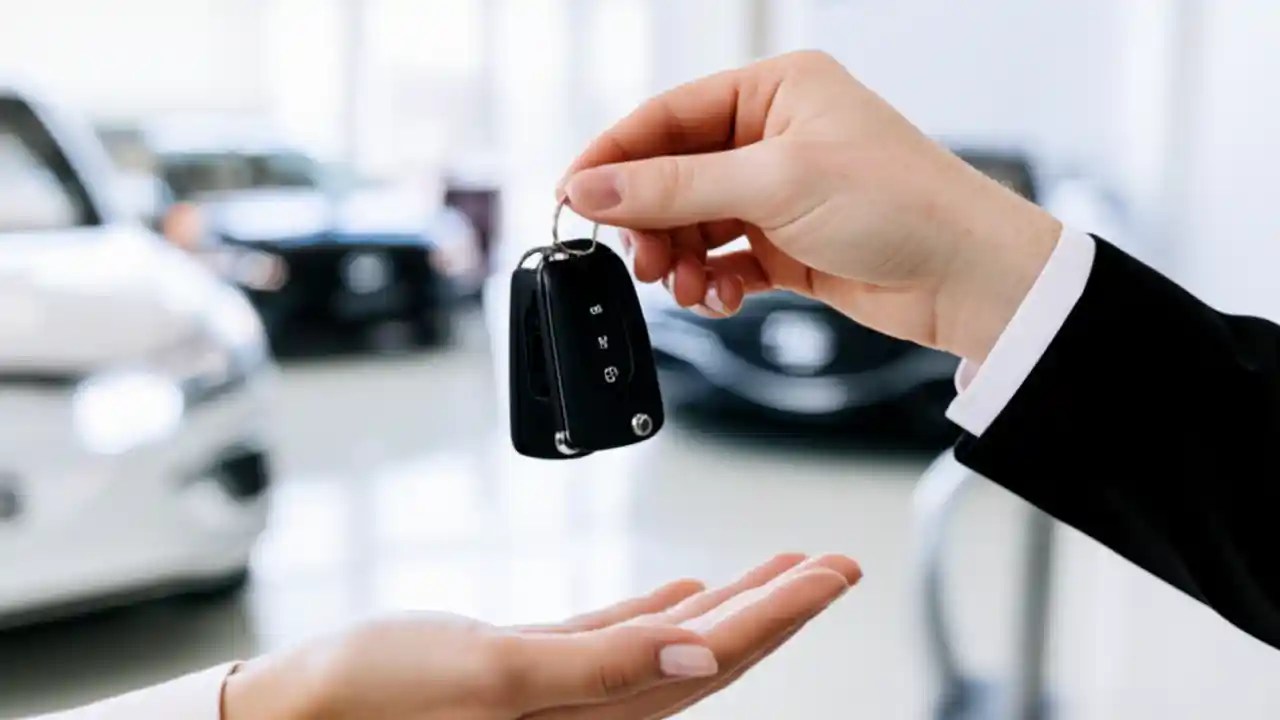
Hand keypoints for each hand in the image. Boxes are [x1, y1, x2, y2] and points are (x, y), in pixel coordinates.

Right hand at [222, 553, 859, 719]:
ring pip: (674, 642)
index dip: (786, 611)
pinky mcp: (529, 669)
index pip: (721, 657)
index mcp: (602, 712)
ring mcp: (566, 690)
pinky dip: (658, 612)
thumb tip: (706, 659)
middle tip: (831, 563)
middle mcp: (597, 708)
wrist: (298, 711)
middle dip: (778, 605)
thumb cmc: (376, 700)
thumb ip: (607, 666)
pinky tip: (685, 591)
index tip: (837, 570)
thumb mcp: (497, 676)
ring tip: (779, 568)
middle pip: (714, 650)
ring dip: (731, 603)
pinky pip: (617, 637)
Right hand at [559, 50, 1061, 362]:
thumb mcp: (774, 183)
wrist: (969, 278)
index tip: (574, 196)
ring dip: (680, 258)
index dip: (615, 156)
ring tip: (683, 286)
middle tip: (638, 258)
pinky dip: (712, 281)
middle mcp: (775, 136)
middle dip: (651, 221)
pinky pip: (724, 260)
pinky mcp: (789, 245)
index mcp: (776, 90)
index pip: (668, 115)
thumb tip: (593, 188)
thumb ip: (674, 187)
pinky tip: (718, 297)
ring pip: (695, 223)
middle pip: (674, 174)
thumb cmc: (901, 205)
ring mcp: (781, 193)